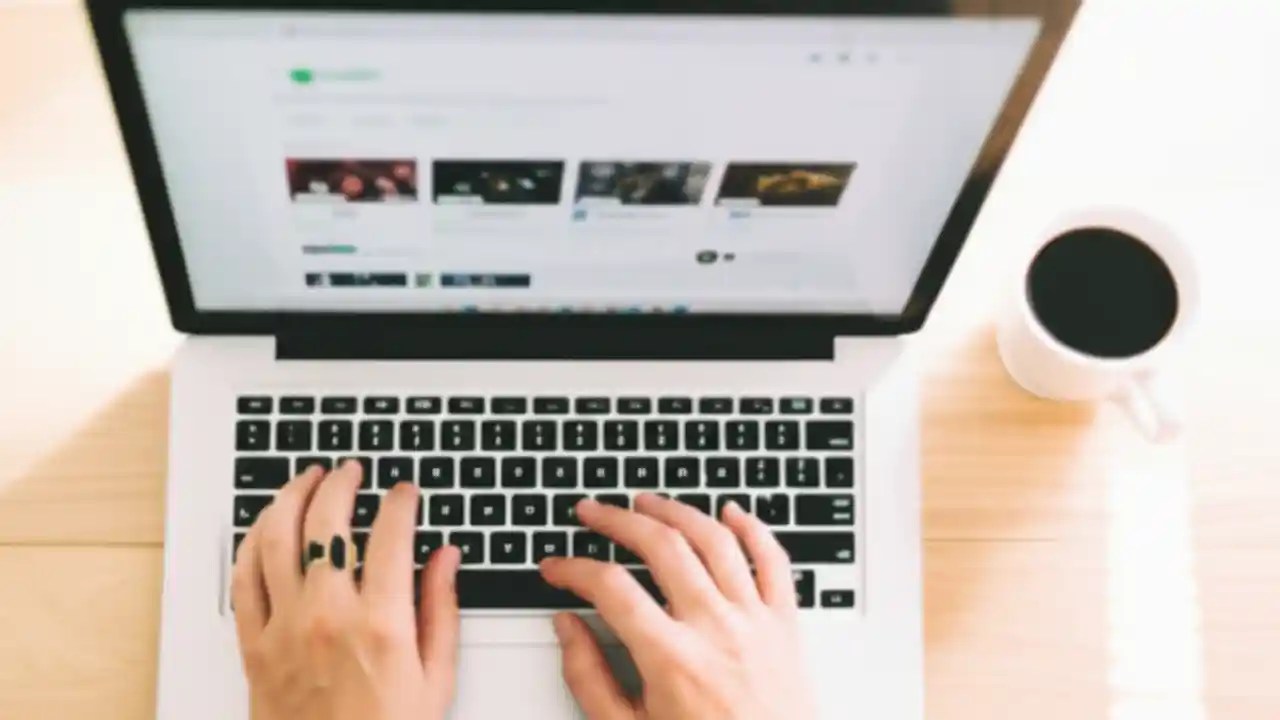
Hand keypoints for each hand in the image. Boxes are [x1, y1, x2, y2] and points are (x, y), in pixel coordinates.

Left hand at [232, 461, 460, 719]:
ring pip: (276, 538)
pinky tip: (267, 525)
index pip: (391, 534)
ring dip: (291, 497)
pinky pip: (243, 577)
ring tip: (307, 480)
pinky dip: (253, 541)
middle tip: (351, 472)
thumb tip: (444, 558)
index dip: (400, 501)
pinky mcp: (254, 644)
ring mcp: (284, 627)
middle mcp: (329, 616)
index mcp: (382, 624)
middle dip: (341, 483)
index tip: (405, 492)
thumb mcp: (435, 678)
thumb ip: (441, 609)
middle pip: (326, 522)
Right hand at [540, 494, 816, 719]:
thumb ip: (590, 679)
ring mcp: (755, 622)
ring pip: (716, 540)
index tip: (557, 568)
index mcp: (672, 660)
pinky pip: (774, 561)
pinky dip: (753, 528)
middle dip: (618, 520)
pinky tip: (731, 513)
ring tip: (646, 502)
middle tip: (592, 512)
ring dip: (676, 511)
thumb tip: (567, 628)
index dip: (574, 569)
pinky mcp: (786, 626)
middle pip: (662, 547)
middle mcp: (716, 630)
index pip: (611, 589)